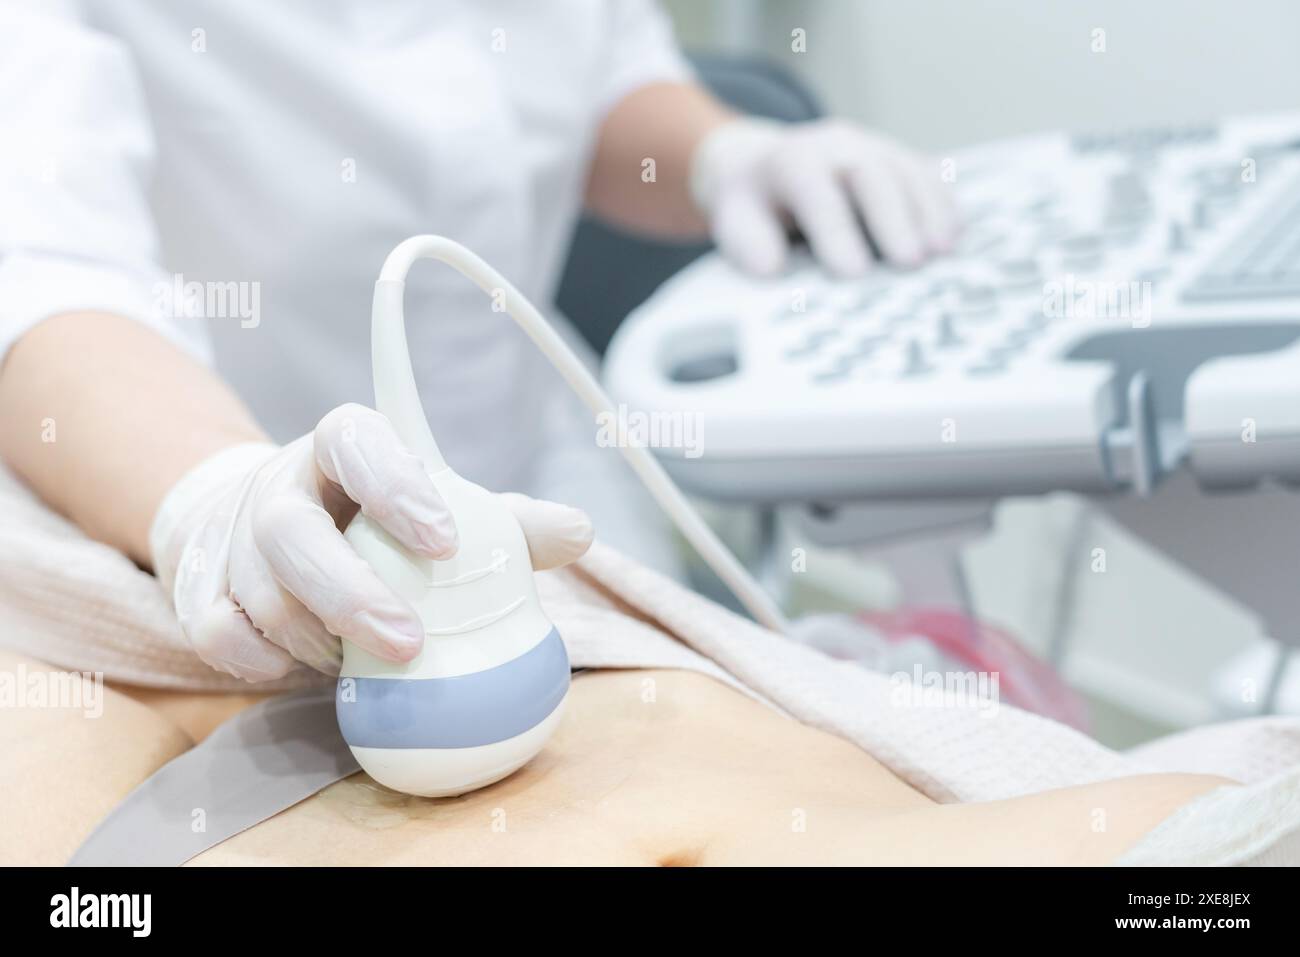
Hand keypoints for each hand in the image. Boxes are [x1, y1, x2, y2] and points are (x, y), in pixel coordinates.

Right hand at [149, 404, 592, 681]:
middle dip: (351, 593)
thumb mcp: (442, 509)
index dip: (395, 486)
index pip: (356, 440)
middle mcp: (280, 485)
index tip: (445, 540)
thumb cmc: (379, 521)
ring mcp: (232, 538)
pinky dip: (264, 663)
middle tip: (410, 643)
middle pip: (292, 532)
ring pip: (259, 592)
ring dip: (318, 639)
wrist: (265, 524)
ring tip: (367, 660)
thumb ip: (507, 523)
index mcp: (341, 446)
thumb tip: (580, 531)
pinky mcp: (200, 590)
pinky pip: (218, 634)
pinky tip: (306, 671)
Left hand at [689, 117, 958, 276]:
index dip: (835, 231)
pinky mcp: (897, 158)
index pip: (816, 192)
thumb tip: (771, 268)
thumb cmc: (752, 205)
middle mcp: (836, 145)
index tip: (852, 273)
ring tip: (941, 253)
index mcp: (792, 160)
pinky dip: (942, 205)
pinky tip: (954, 236)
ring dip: (927, 212)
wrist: (761, 164)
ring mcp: (872, 146)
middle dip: (892, 218)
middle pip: (870, 174)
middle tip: (910, 263)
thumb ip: (748, 243)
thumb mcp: (734, 221)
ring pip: (906, 171)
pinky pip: (927, 175)